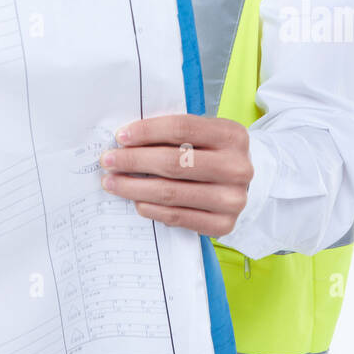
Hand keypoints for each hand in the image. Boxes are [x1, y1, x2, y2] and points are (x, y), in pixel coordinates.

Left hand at [99, 113, 253, 235]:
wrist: (246, 184)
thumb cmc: (213, 153)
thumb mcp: (204, 134)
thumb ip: (174, 134)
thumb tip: (127, 139)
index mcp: (232, 135)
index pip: (181, 129)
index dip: (147, 131)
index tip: (120, 136)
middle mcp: (237, 167)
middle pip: (173, 163)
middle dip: (133, 161)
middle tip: (108, 161)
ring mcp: (232, 199)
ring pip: (172, 193)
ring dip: (135, 188)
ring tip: (113, 183)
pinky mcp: (224, 224)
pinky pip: (178, 217)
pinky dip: (152, 209)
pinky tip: (136, 202)